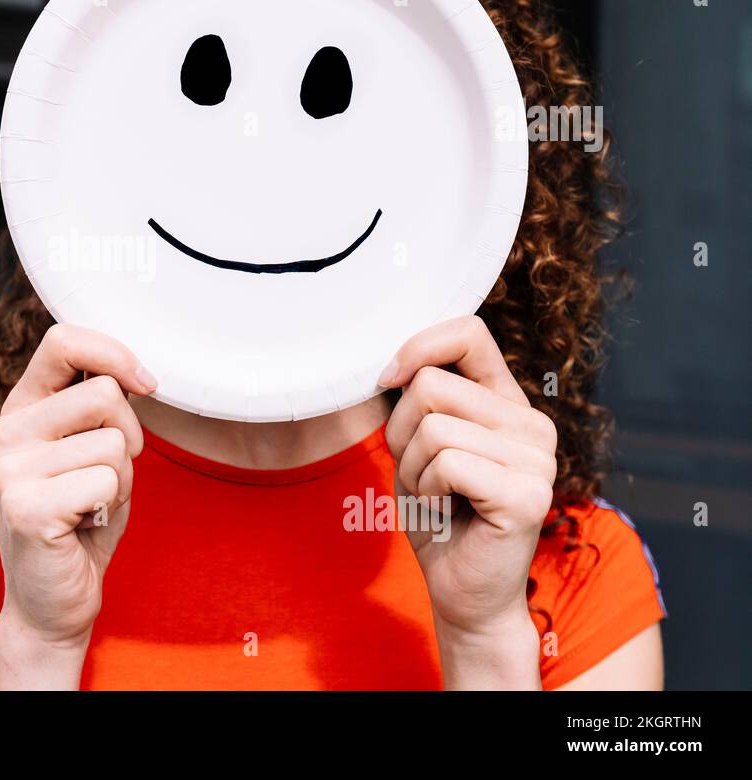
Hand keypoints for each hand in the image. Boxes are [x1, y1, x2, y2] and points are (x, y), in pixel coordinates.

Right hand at [0, 324, 155, 688]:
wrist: (52, 604)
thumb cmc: (80, 524)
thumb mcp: (91, 452)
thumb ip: (100, 408)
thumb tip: (137, 375)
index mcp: (18, 411)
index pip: (63, 342)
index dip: (114, 353)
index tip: (144, 384)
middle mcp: (4, 433)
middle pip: (104, 395)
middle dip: (129, 438)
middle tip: (105, 479)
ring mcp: (10, 469)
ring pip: (114, 444)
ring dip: (121, 482)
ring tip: (90, 508)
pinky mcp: (26, 507)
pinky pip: (108, 482)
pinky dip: (111, 507)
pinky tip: (81, 529)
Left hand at [379, 315, 555, 687]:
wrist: (463, 593)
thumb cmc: (438, 516)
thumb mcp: (418, 444)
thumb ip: (419, 398)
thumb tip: (394, 359)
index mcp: (508, 404)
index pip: (468, 334)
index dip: (417, 347)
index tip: (387, 378)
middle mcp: (533, 424)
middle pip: (430, 385)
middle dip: (401, 431)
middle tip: (422, 474)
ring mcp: (537, 459)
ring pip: (433, 426)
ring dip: (412, 468)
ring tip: (436, 497)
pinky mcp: (527, 493)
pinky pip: (446, 462)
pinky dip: (426, 489)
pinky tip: (447, 512)